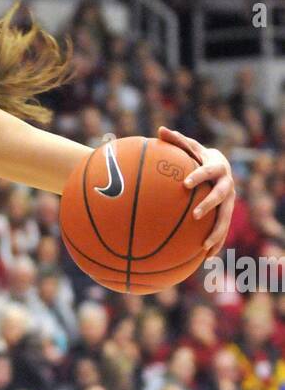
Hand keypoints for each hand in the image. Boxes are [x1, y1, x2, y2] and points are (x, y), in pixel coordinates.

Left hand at [157, 126, 235, 258]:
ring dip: (216, 233)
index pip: (208, 171)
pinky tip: (205, 259)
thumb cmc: (198, 157)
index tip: (185, 183)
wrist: (221, 167)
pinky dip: (215, 244)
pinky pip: (222, 230)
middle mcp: (227, 185)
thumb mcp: (190, 148)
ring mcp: (229, 201)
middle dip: (209, 205)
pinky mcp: (226, 213)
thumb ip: (176, 140)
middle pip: (221, 197)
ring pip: (225, 218)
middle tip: (195, 214)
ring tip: (204, 247)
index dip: (198, 176)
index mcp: (217, 168)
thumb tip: (159, 130)